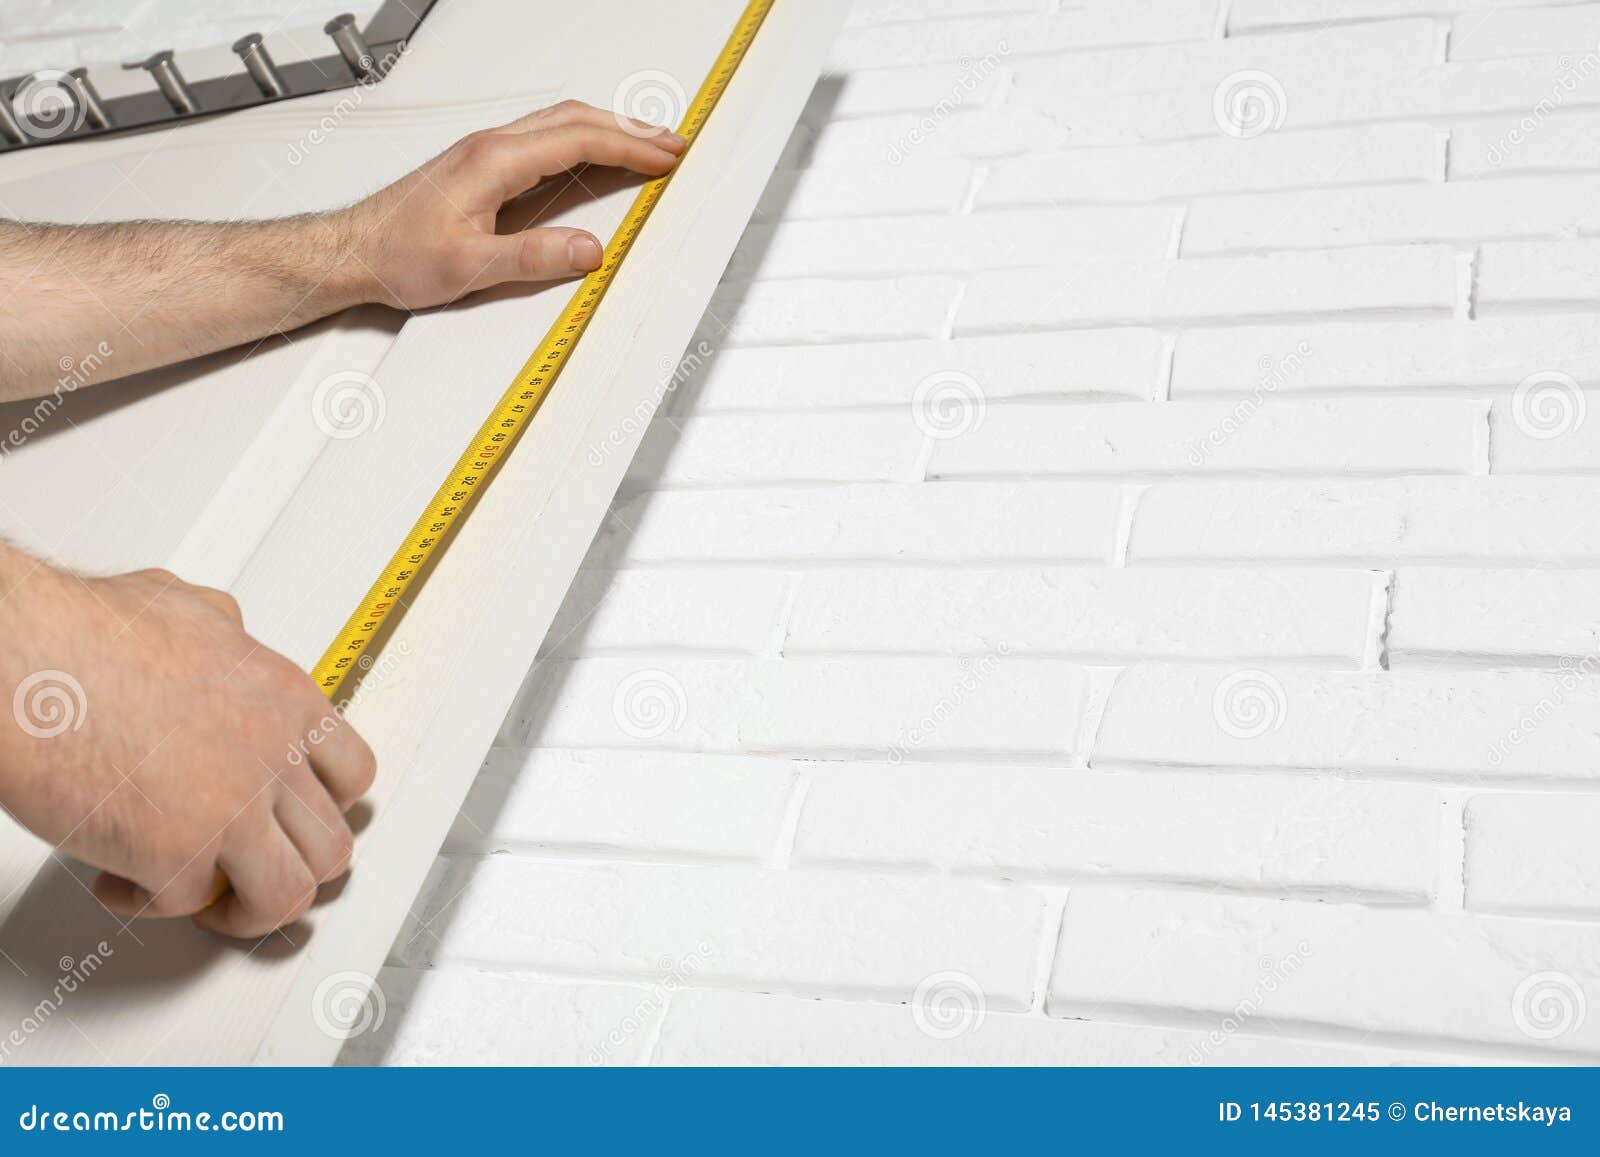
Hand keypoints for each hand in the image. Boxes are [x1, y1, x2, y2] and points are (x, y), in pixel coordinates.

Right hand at [0, 555, 375, 937]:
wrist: (25, 661)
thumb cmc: (81, 633)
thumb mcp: (188, 608)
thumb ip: (227, 631)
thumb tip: (229, 634)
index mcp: (284, 701)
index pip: (353, 775)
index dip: (326, 809)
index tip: (299, 824)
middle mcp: (272, 755)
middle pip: (331, 846)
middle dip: (290, 869)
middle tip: (253, 871)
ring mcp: (233, 808)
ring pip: (287, 894)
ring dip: (246, 908)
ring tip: (207, 897)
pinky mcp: (177, 852)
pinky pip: (188, 905)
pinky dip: (152, 903)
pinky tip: (122, 879)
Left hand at [340, 99, 686, 309]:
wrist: (353, 250)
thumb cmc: (396, 253)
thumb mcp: (470, 267)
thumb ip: (534, 257)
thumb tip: (588, 249)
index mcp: (495, 161)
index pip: (580, 141)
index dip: (630, 147)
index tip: (666, 157)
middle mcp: (491, 147)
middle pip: (577, 120)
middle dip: (631, 129)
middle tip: (672, 144)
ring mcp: (486, 152)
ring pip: (561, 124)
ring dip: (608, 130)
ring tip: (646, 145)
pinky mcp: (481, 165)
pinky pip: (545, 139)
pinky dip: (583, 140)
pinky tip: (594, 156)